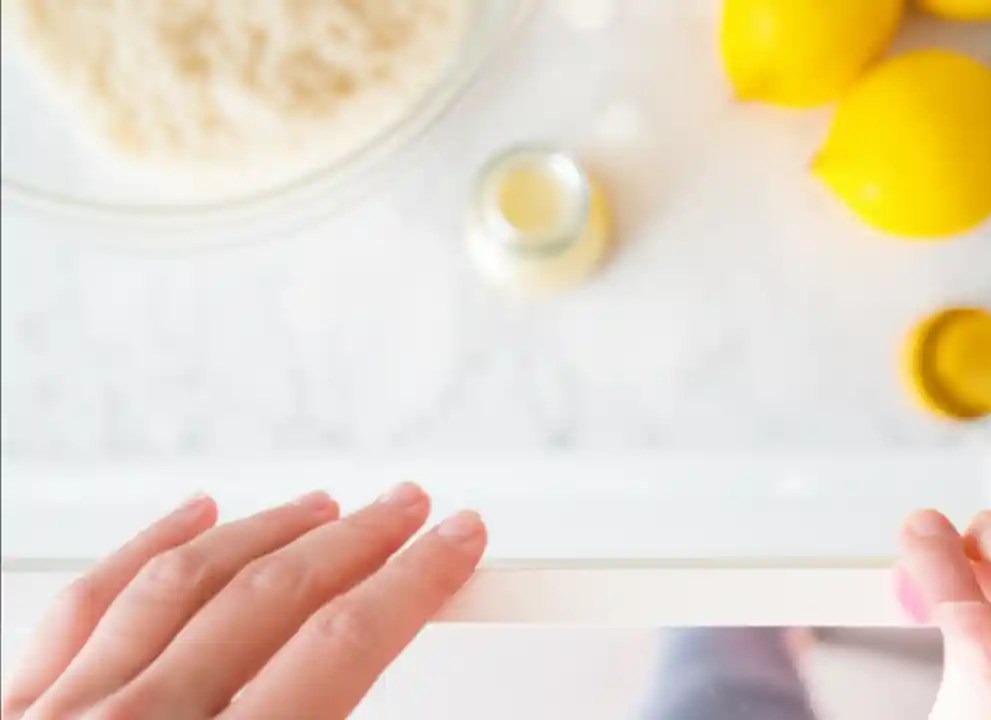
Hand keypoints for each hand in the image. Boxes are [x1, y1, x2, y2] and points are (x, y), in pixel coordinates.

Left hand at [1, 483, 486, 718]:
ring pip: (187, 578)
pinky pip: (90, 601)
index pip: (344, 645)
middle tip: (409, 508)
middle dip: (360, 540)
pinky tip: (191, 517)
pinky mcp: (11, 715)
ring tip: (325, 507)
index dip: (414, 582)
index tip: (456, 543)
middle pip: (275, 595)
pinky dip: (151, 547)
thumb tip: (358, 713)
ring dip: (270, 531)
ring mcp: (64, 716)